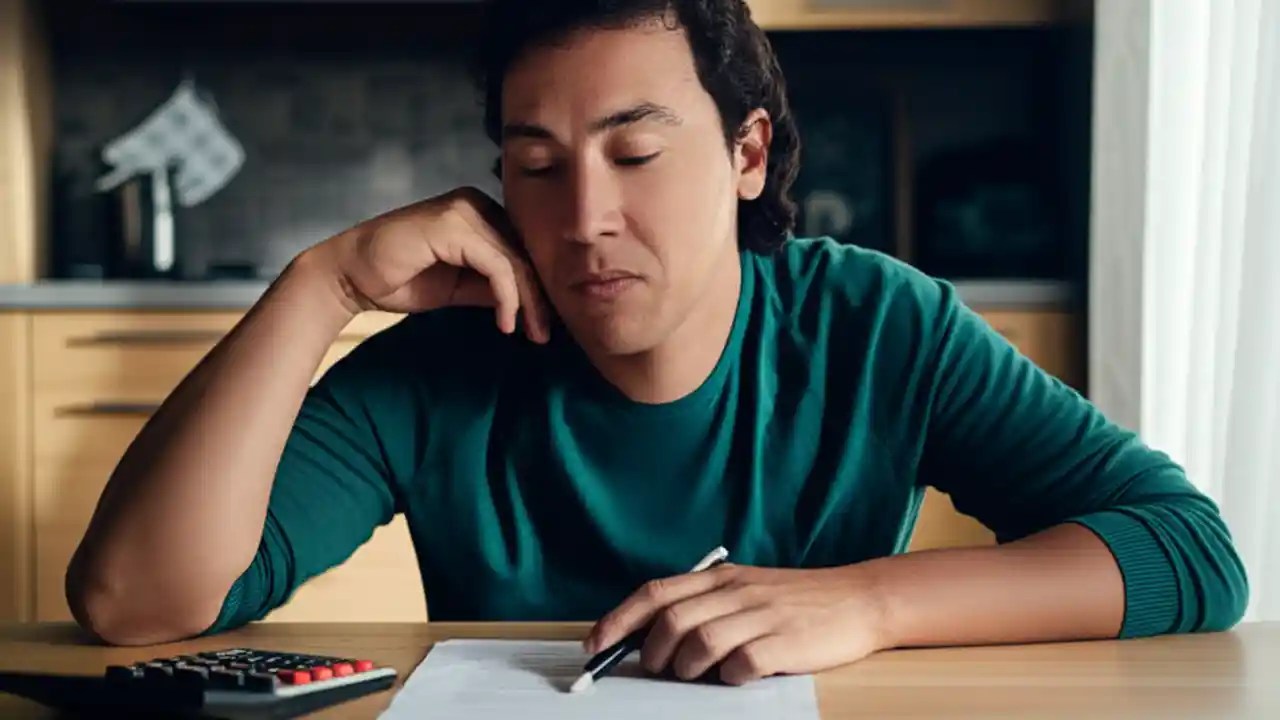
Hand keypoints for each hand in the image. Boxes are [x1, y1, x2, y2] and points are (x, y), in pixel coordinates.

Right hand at [303, 186, 550, 341]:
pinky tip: (505, 322)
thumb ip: (493, 287)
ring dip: (527, 301)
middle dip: (538, 298)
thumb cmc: (400, 279)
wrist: (351, 276)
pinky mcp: (453, 226)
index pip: (521, 249)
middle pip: (524, 253)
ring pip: (515, 260)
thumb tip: (532, 304)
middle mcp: (475, 204)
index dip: (537, 287)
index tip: (544, 325)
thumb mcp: (460, 287)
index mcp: (479, 213)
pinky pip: (497, 265)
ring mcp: (464, 211)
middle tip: (544, 335)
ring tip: (530, 333)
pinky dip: (507, 297)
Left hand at [583, 563, 890, 685]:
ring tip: (698, 675)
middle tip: (659, 670)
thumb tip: (651, 638)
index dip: (618, 621)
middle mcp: (735, 592)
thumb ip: (704, 607)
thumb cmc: (796, 602)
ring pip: (699, 642)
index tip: (595, 647)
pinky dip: (729, 677)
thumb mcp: (746, 590)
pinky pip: (741, 665)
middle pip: (671, 620)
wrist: (860, 600)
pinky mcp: (785, 642)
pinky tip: (737, 677)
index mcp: (720, 578)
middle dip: (652, 653)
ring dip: (687, 668)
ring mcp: (760, 616)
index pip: (654, 593)